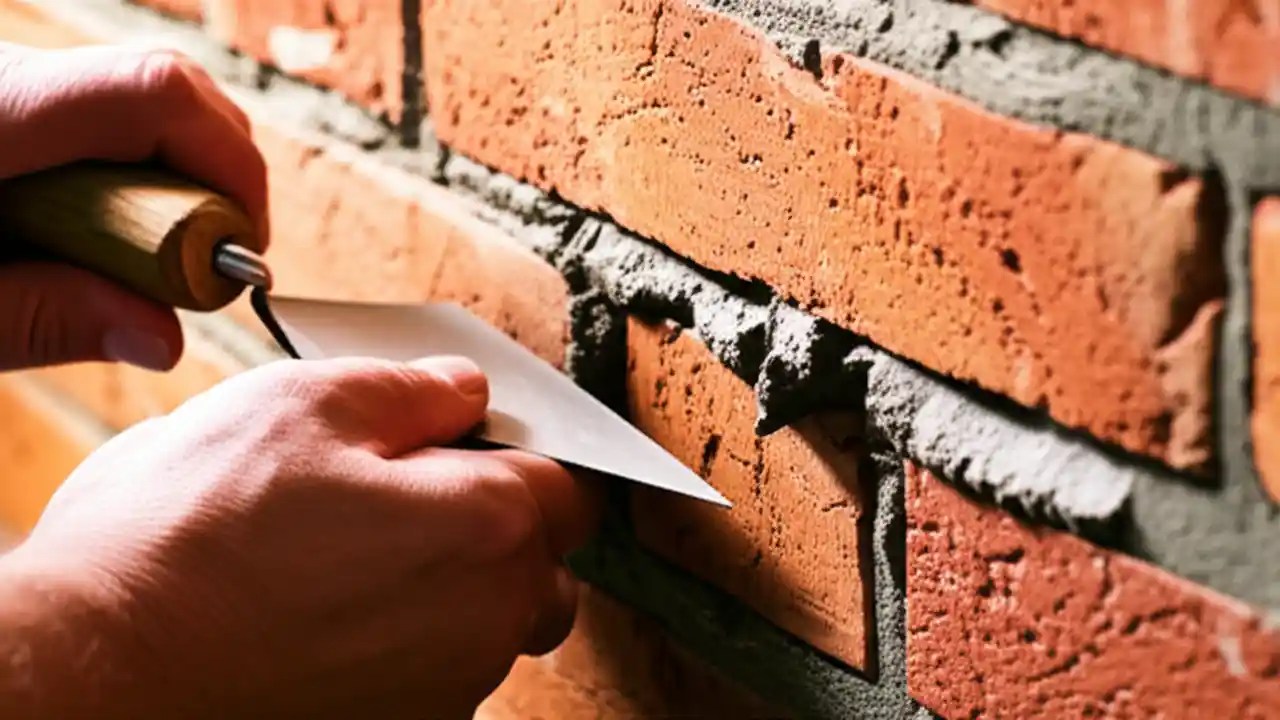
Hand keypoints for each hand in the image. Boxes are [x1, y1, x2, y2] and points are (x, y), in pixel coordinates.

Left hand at [0, 42, 266, 370]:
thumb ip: (46, 319)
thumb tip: (161, 339)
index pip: (157, 98)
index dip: (231, 166)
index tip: (244, 246)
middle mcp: (8, 72)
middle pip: (168, 88)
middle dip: (215, 175)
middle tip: (199, 262)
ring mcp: (13, 73)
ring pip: (144, 94)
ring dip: (176, 173)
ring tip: (149, 250)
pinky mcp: (16, 89)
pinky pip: (107, 106)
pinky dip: (136, 164)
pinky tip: (106, 223)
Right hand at [0, 356, 598, 718]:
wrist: (98, 670)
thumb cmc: (192, 537)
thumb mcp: (302, 405)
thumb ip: (412, 391)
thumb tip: (462, 391)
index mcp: (486, 527)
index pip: (567, 483)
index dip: (519, 454)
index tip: (468, 447)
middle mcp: (486, 623)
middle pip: (535, 564)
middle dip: (490, 526)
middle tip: (398, 499)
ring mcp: (445, 692)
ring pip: (485, 627)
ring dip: (443, 589)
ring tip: (342, 563)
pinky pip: (432, 676)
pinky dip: (399, 646)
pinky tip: (321, 621)